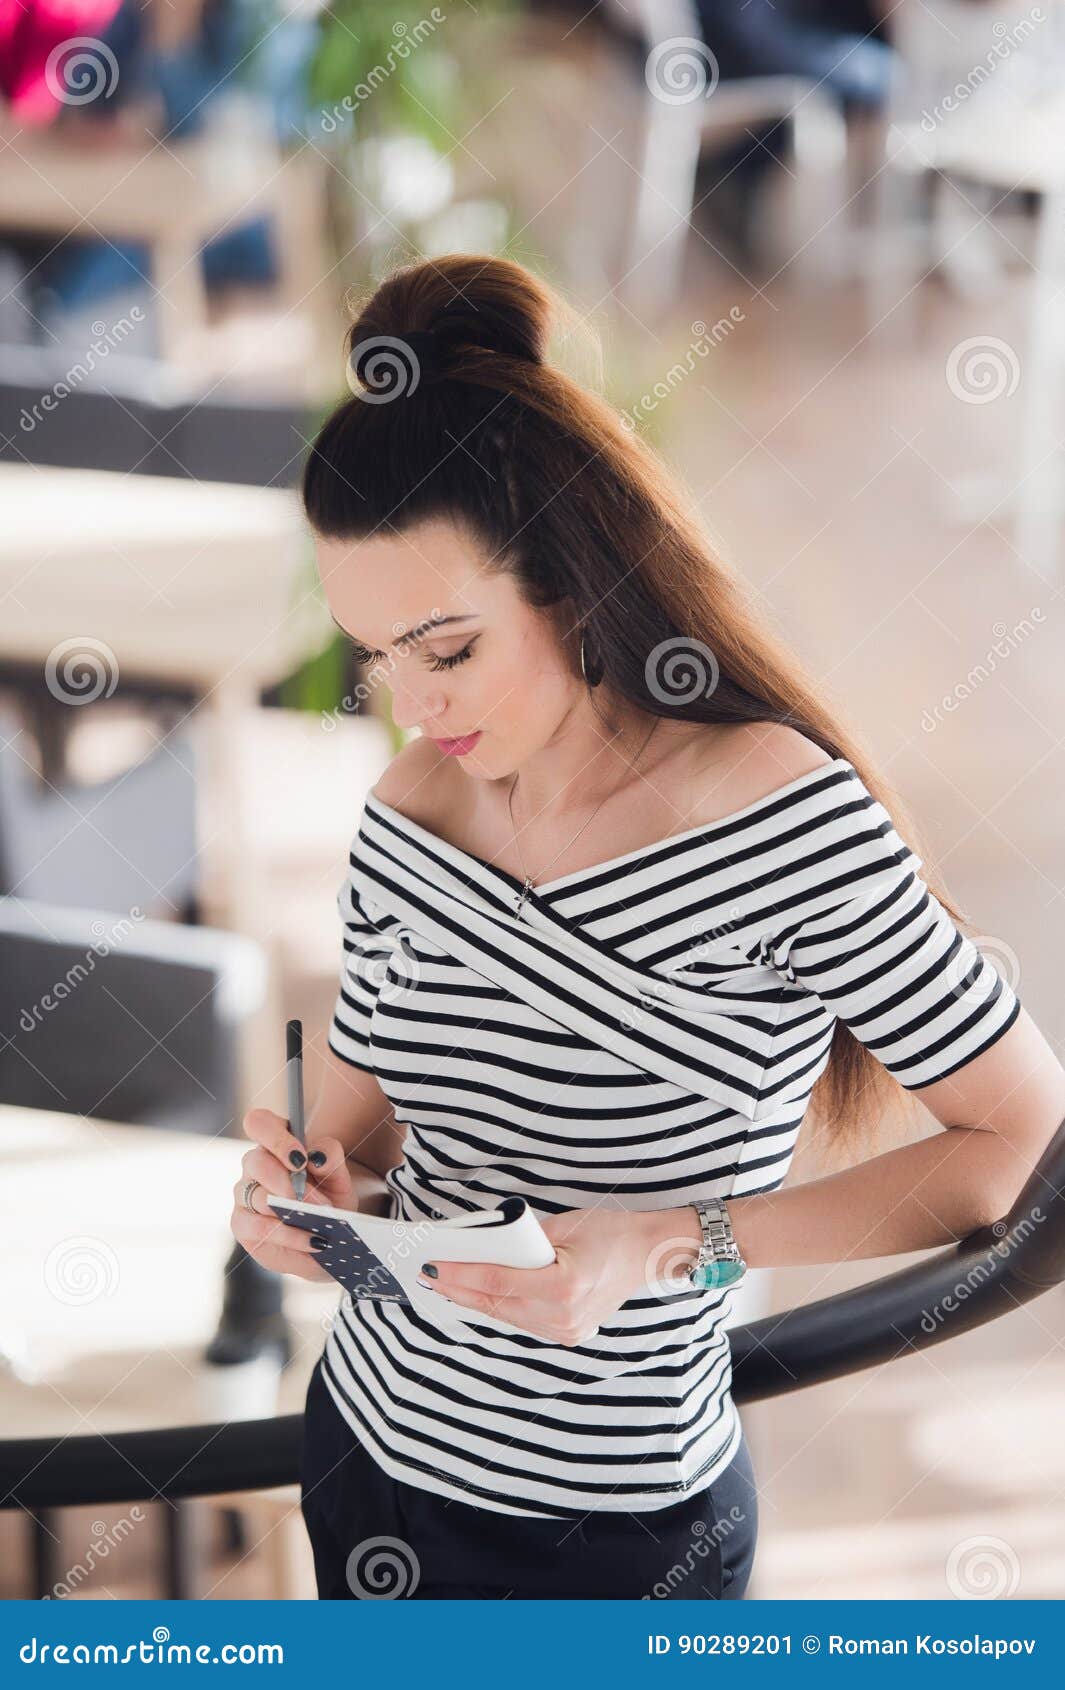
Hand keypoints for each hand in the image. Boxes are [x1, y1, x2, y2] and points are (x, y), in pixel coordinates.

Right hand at [230, 1108, 354, 1282]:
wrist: (331, 1230)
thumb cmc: (330, 1194)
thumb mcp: (339, 1175)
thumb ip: (331, 1156)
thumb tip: (317, 1156)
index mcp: (275, 1141)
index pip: (259, 1123)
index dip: (276, 1137)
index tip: (300, 1158)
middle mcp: (254, 1165)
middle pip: (256, 1162)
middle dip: (286, 1181)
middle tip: (313, 1199)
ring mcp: (245, 1195)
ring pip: (256, 1197)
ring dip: (291, 1211)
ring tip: (320, 1223)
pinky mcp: (243, 1225)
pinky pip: (258, 1228)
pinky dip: (289, 1236)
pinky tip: (313, 1241)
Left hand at [416, 1207, 697, 1345]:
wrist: (646, 1254)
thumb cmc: (608, 1232)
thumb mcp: (563, 1226)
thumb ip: (523, 1241)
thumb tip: (484, 1246)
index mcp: (563, 1287)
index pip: (497, 1281)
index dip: (460, 1274)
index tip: (433, 1265)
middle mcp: (563, 1317)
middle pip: (496, 1303)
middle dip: (458, 1289)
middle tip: (428, 1274)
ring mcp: (566, 1331)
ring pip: (506, 1316)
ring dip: (475, 1299)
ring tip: (445, 1282)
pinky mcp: (568, 1334)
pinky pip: (522, 1321)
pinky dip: (499, 1305)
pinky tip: (479, 1293)